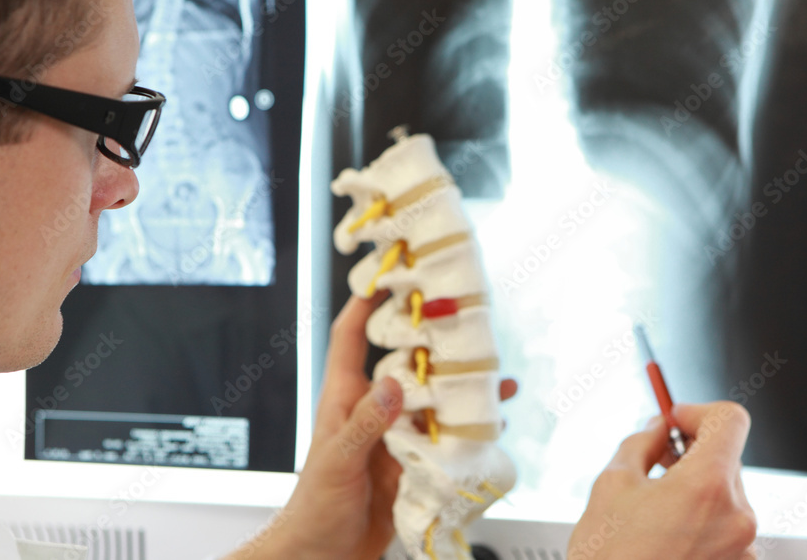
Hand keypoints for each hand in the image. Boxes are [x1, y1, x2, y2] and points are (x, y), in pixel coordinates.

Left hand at [227, 293, 516, 559]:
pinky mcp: (411, 462)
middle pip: (402, 362)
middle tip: (461, 321)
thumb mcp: (337, 462)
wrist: (323, 555)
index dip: (364, 303)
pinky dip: (466, 428)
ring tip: (492, 374)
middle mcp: (371, 411)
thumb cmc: (314, 508)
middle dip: (430, 341)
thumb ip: (365, 424)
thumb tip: (393, 384)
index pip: (350, 338)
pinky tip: (490, 423)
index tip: (388, 275)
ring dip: (457, 386)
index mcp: (343, 400)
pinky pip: (442, 436)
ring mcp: (393, 435)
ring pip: (429, 399)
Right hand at [569, 402, 756, 559]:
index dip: (698, 411)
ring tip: (653, 508)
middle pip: (725, 458)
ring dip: (693, 488)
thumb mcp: (612, 483)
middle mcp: (737, 515)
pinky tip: (665, 534)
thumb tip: (656, 428)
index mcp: (707, 485)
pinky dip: (700, 519)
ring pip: (724, 493)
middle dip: (689, 452)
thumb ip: (641, 443)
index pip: (730, 420)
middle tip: (652, 461)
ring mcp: (743, 546)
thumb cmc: (609, 557)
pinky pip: (725, 526)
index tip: (675, 420)